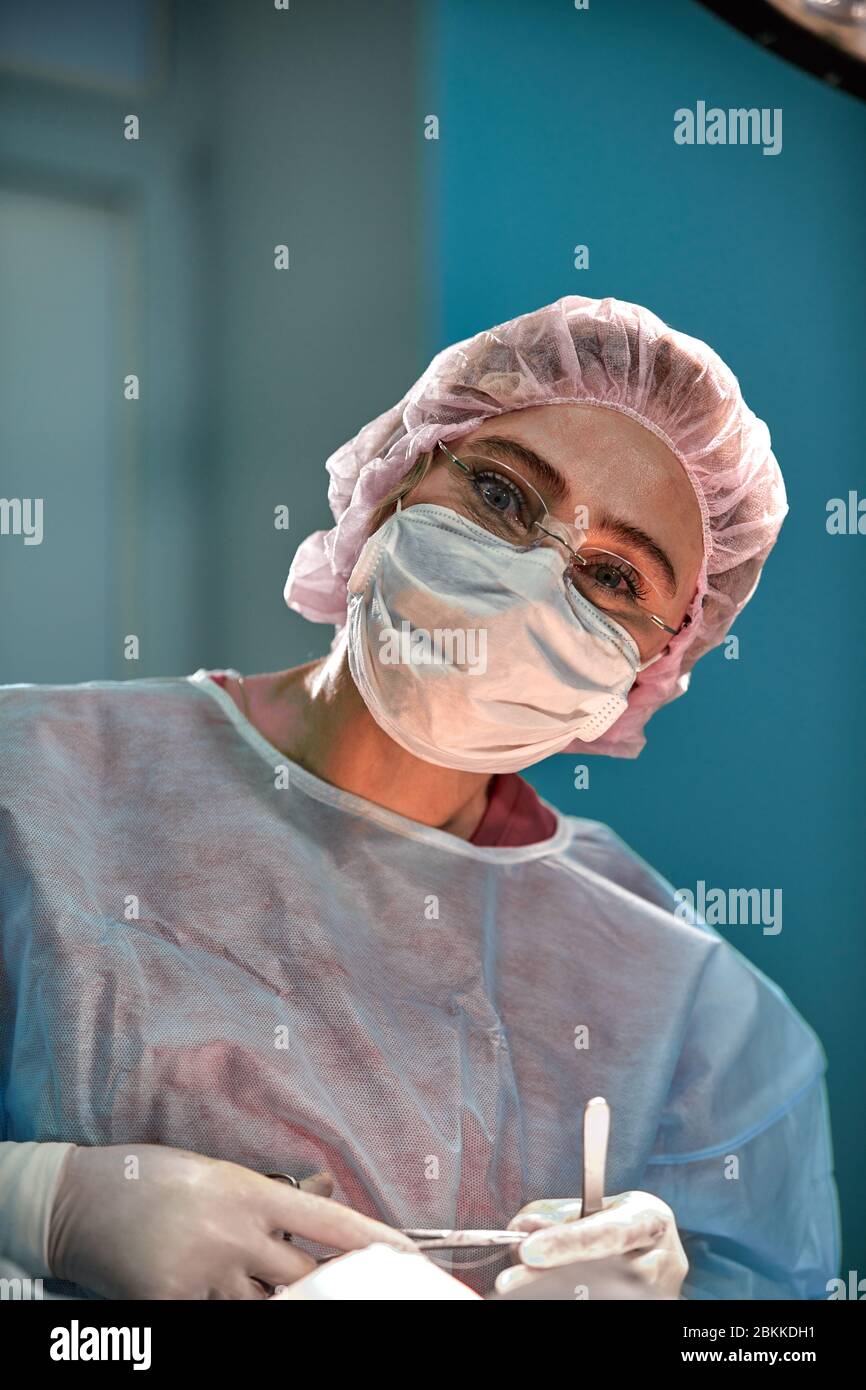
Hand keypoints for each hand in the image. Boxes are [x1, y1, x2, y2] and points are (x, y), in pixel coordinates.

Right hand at [47, 1144, 416, 1299]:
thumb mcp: (218, 1173)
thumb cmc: (152, 1179)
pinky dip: (218, 1309)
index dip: (374, 1241)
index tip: (408, 1254)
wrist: (81, 1198)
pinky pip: (214, 1320)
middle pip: (305, 1277)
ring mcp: (203, 1271)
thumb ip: (270, 1195)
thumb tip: (324, 1198)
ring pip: (263, 1307)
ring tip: (256, 1281)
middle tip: (343, 1290)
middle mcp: (233, 1233)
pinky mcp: (171, 1302)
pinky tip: (208, 1290)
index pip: (329, 1223)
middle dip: (323, 1287)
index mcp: (248, 1192)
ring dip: (268, 1301)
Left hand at [496, 1191, 687, 1299]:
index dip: (568, 1243)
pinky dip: (572, 1297)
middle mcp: (663, 1258)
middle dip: (550, 1275)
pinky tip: (542, 1293)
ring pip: (602, 1294)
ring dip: (556, 1291)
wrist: (648, 1249)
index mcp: (650, 1218)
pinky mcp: (651, 1305)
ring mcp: (659, 1291)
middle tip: (510, 1280)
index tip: (528, 1250)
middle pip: (602, 1272)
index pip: (608, 1232)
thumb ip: (554, 1216)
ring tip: (520, 1287)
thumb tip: (520, 1229)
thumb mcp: (590, 1208)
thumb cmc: (613, 1223)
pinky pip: (602, 1302)